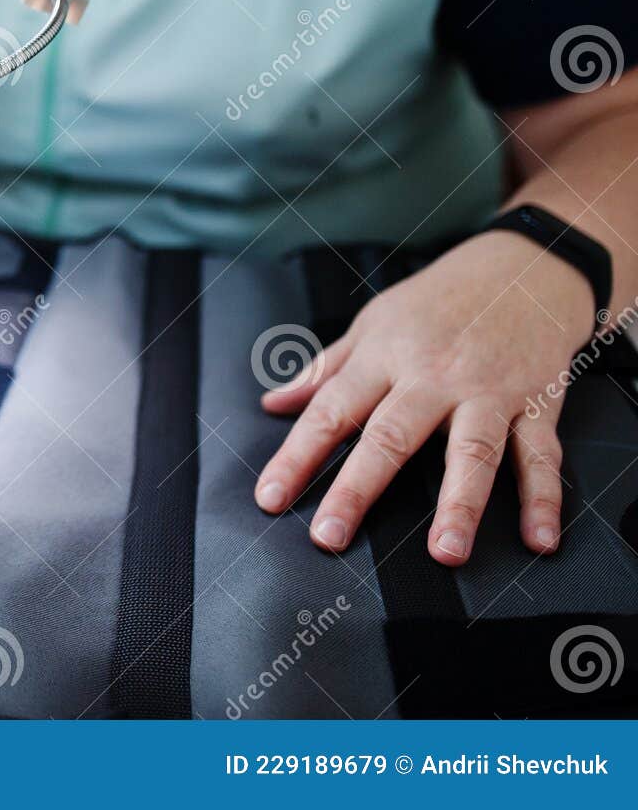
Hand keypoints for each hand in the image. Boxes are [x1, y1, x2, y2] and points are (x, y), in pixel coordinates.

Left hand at [254, 231, 595, 564]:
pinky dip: (544, 498)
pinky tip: (539, 538)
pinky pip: (540, 455)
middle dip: (357, 488)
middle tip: (329, 535)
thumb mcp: (373, 323)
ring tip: (444, 550)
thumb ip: (324, 369)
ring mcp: (488, 391)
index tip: (271, 496)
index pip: (330, 412)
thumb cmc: (439, 301)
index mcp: (384, 357)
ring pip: (471, 451)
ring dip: (460, 504)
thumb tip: (274, 402)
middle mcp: (433, 376)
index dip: (297, 456)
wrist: (523, 265)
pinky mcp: (537, 402)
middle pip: (390, 436)